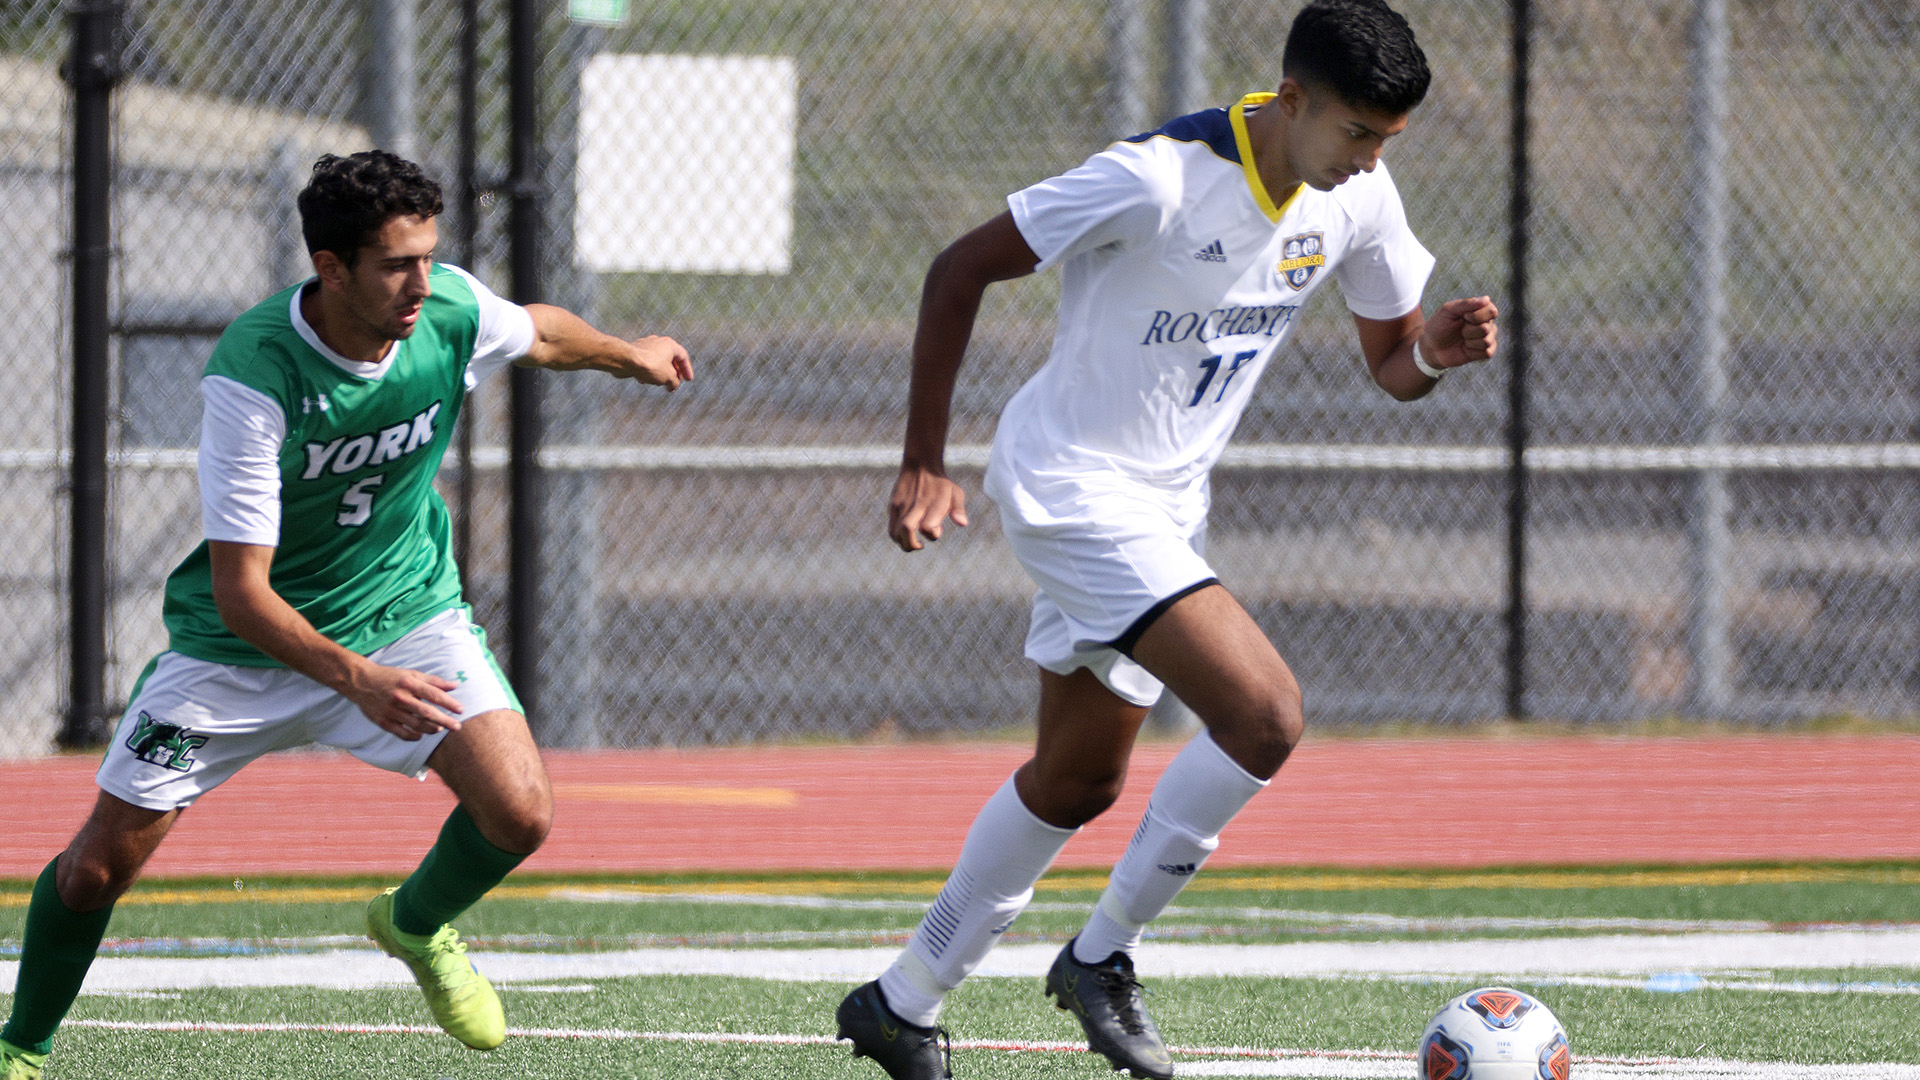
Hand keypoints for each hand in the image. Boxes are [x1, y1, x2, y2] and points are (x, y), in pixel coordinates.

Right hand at [347, 662, 465, 740]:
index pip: (433, 695)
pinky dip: (413, 736)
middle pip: (426, 712)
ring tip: (440, 729)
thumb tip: (455, 685)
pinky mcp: (382, 721)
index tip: (461, 710)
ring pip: (415, 725)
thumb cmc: (390, 677)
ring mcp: (391, 711)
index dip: (449, 703)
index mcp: (408, 684)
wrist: (361, 682)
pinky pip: (401, 733)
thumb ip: (433, 681)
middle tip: (457, 726)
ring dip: (430, 729)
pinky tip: (421, 735)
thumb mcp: (411, 674)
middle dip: (444, 720)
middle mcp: (400, 698)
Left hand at [613, 335, 693, 389]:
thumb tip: (673, 386)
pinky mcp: (634, 350)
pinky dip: (647, 371)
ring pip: (656, 360)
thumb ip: (675, 382)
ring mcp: (645, 345)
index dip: (687, 370)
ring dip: (659, 373)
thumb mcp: (668, 378)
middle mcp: (658, 341)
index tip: (688, 380)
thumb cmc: (650, 365)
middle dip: (672, 373)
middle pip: (670, 358)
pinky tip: (644, 380)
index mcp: (670, 344)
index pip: (683, 357)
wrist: (626, 360)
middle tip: (673, 383)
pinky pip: (645, 361)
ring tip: (659, 384)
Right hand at [888, 465, 968, 551]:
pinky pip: (891, 528)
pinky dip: (897, 536)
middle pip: (907, 531)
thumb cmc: (941, 483)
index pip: (927, 527)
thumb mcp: (956, 492)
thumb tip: (962, 524)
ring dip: (903, 542)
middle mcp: (916, 505)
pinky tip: (907, 533)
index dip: (932, 534)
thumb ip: (959, 509)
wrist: (920, 464)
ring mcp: (902, 505)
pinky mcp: (894, 505)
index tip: (938, 529)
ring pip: (895, 533)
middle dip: (912, 545)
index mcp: (932, 503)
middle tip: (920, 545)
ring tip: (913, 540)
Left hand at [1422, 296, 1498, 369]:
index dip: (1476, 316)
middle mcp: (1487, 323)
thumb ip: (1466, 304)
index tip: (1463, 317)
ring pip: (1486, 341)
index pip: (1492, 311)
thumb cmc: (1439, 325)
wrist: (1431, 347)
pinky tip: (1466, 349)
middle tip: (1459, 330)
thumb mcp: (1448, 310)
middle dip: (1468, 330)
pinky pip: (1487, 353)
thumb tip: (1487, 299)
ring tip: (1462, 339)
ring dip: (1469, 342)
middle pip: (1486, 328)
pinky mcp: (1485, 352)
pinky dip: (1473, 351)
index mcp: (1481, 310)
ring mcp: (1487, 337)